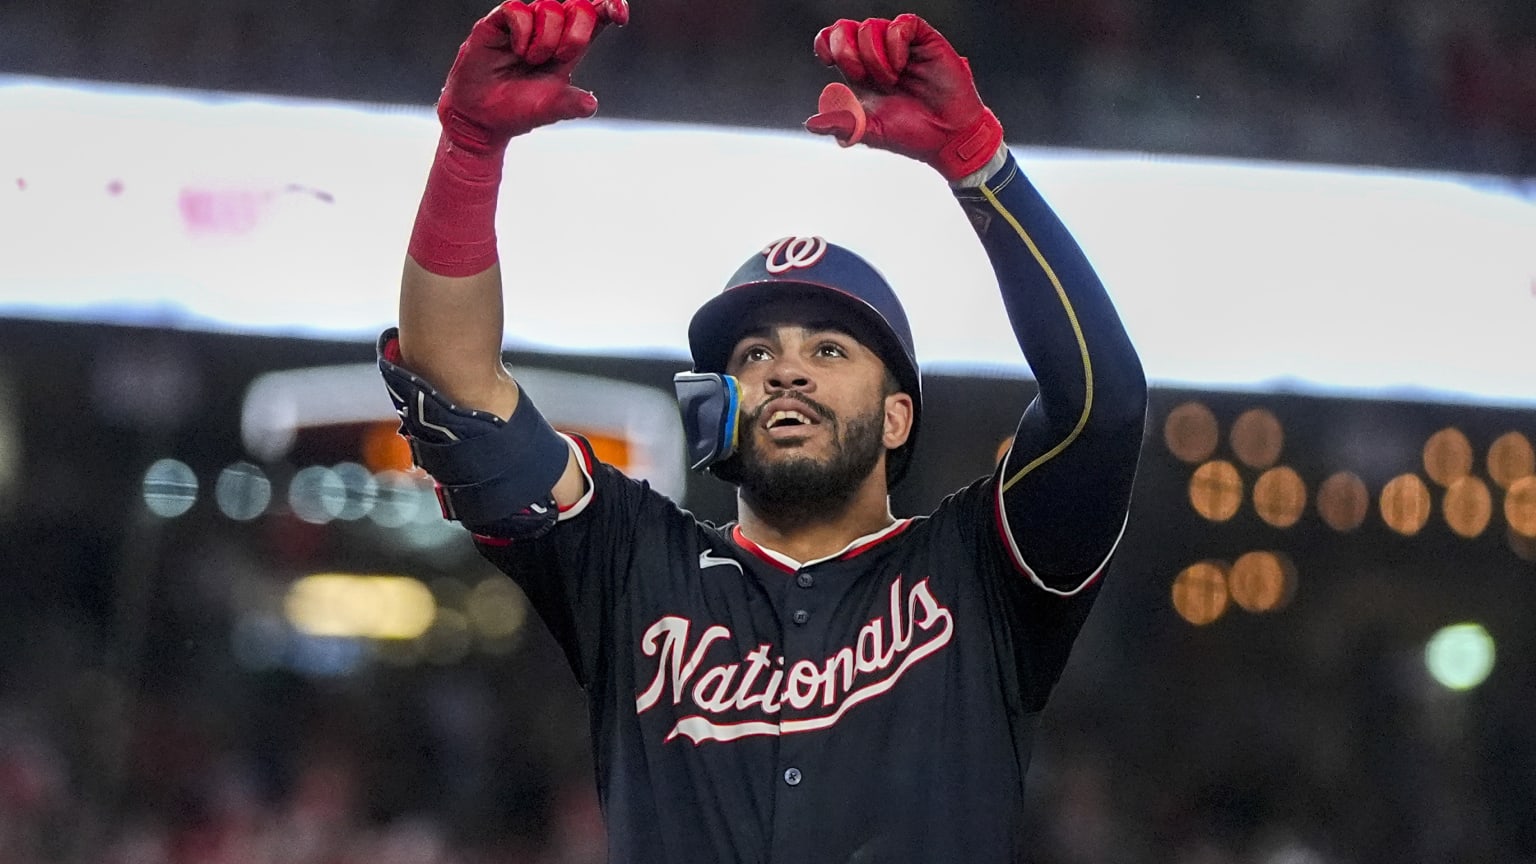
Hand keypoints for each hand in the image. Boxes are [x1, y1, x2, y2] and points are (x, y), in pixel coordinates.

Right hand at [438, 0, 628, 153]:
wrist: (480, 118)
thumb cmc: (518, 110)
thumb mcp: (551, 109)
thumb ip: (572, 104)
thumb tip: (591, 104)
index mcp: (570, 46)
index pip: (597, 15)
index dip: (611, 6)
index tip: (620, 16)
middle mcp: (550, 29)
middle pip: (579, 6)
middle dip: (578, 31)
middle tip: (562, 56)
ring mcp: (524, 24)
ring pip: (549, 6)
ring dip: (547, 37)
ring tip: (532, 60)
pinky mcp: (497, 23)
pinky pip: (517, 9)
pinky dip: (523, 30)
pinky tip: (518, 50)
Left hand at [806, 14, 1002, 181]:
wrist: (948, 138)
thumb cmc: (912, 135)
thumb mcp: (870, 132)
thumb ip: (841, 125)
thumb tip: (810, 123)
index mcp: (859, 74)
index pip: (831, 42)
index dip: (825, 43)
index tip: (829, 61)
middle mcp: (877, 56)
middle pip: (844, 28)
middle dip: (845, 50)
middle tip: (861, 76)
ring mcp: (900, 47)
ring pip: (870, 26)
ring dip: (874, 56)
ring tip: (891, 79)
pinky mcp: (924, 41)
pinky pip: (901, 24)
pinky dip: (895, 43)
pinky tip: (902, 65)